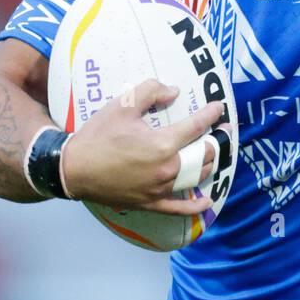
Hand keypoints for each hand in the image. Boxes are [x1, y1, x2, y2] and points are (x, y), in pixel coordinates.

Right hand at [62, 79, 228, 215]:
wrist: (73, 169)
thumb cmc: (97, 135)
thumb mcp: (122, 104)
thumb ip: (151, 91)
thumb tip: (174, 92)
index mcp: (163, 143)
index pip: (197, 127)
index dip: (211, 115)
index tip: (218, 108)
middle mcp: (167, 168)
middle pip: (204, 155)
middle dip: (218, 141)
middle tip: (226, 131)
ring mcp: (160, 189)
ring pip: (196, 177)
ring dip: (210, 164)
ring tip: (215, 154)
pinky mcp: (151, 202)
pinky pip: (180, 208)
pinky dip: (196, 206)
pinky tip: (207, 200)